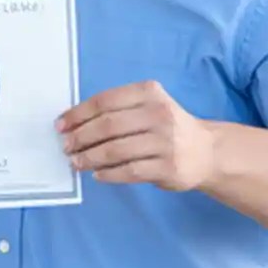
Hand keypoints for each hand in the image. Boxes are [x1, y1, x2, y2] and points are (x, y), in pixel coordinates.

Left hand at [56, 80, 215, 190]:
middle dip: (80, 137)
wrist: (206, 151)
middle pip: (108, 125)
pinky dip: (108, 174)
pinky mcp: (168, 167)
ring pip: (116, 150)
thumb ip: (117, 110)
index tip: (60, 125)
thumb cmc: (167, 126)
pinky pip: (129, 171)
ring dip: (89, 157)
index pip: (105, 101)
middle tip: (66, 146)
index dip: (78, 114)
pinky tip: (97, 175)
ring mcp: (164, 142)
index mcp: (149, 93)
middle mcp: (158, 114)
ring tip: (76, 162)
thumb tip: (73, 125)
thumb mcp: (148, 106)